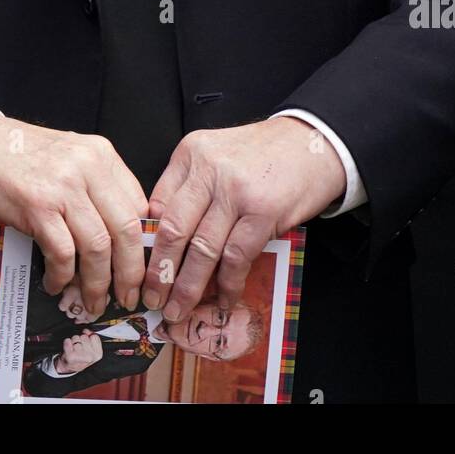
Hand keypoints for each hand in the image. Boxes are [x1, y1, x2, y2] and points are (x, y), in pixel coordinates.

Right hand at [0, 114, 147, 314]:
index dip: (143, 245)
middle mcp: (88, 167)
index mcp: (101, 155)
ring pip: (98, 247)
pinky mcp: (37, 207)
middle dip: (131, 272)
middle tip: (128, 296)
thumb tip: (119, 236)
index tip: (140, 269)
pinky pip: (62, 253)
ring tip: (93, 301)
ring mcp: (63, 187)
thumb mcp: (70, 157)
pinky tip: (56, 283)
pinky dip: (63, 276)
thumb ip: (96, 187)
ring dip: (98, 283)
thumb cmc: (19, 156)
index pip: (140, 206)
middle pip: (127, 230)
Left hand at [55, 331, 102, 374]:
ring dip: (73, 341)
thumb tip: (87, 331)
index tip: (86, 343)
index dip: (89, 337)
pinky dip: (67, 342)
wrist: (69, 367)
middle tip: (79, 347)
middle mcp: (90, 357)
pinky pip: (68, 341)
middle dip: (81, 339)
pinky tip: (68, 348)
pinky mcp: (70, 356)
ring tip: (73, 348)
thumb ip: (92, 337)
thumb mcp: (91, 349)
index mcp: (98, 354)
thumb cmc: (81, 357)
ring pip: (76, 338)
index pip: (94, 336)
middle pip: (84, 336)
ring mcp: (80, 357)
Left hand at [142, 118, 344, 322]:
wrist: (312, 143)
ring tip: (179, 310)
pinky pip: (236, 257)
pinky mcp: (263, 211)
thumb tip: (168, 239)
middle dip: (159, 273)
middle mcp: (209, 169)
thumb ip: (192, 188)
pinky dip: (228, 285)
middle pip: (173, 230)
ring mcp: (235, 191)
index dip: (148, 245)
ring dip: (188, 288)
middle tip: (153, 299)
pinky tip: (224, 299)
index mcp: (191, 153)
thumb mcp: (217, 155)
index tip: (142, 271)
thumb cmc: (264, 154)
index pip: (158, 205)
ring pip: (202, 250)